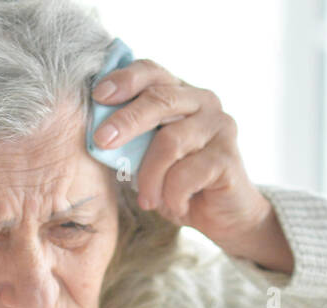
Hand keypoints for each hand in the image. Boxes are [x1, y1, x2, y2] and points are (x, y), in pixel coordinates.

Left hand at [91, 60, 292, 271]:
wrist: (223, 215)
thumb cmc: (180, 184)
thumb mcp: (150, 157)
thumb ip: (133, 139)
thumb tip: (98, 133)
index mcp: (182, 94)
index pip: (152, 71)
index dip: (124, 79)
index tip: (98, 95)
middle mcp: (204, 102)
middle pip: (160, 99)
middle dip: (126, 120)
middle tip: (102, 141)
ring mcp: (220, 126)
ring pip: (169, 142)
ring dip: (150, 176)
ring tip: (147, 199)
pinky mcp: (228, 156)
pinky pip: (186, 174)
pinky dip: (172, 195)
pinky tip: (176, 205)